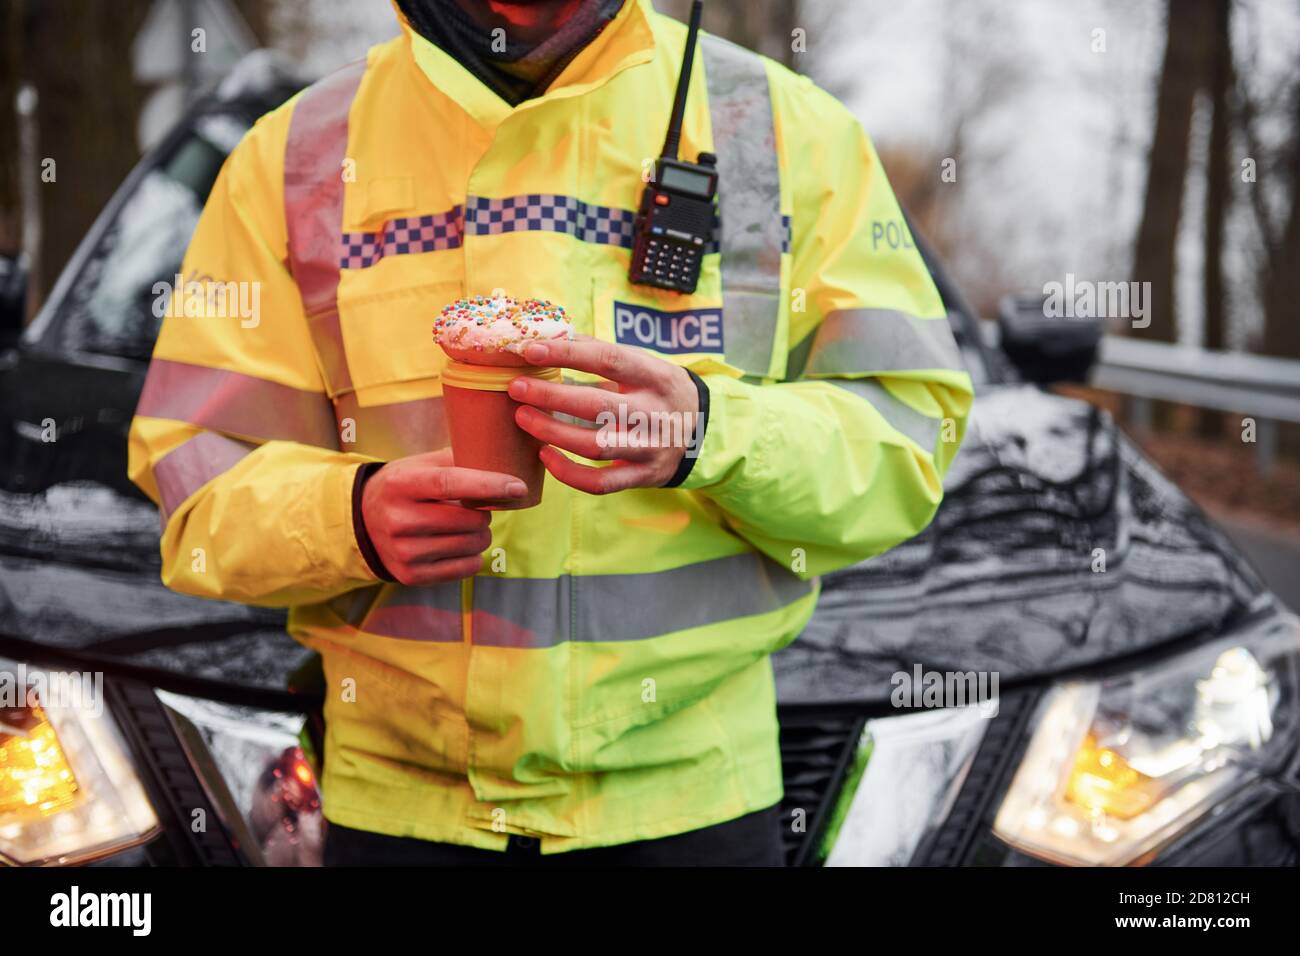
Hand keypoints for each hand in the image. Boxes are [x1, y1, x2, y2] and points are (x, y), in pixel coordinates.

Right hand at [360, 448, 525, 585]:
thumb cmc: (405, 487)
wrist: (364, 521)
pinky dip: (474, 556)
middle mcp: (398, 520)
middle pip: (467, 519)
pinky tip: (461, 544)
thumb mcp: (419, 465)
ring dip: (482, 534)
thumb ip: (456, 460)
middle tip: (480, 509)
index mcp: (400, 484)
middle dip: (486, 513)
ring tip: (469, 526)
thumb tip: (503, 460)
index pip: (449, 483)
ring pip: (471, 544)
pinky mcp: (410, 575)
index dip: (488, 485)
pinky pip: (466, 568)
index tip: (518, 487)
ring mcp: (403, 551)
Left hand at [507, 336, 699, 493]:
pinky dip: (568, 473)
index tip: (530, 350)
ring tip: (523, 418)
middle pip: (597, 405)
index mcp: (655, 376)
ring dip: (553, 433)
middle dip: (551, 396)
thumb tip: (547, 335)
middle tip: (516, 388)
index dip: (567, 354)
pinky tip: (545, 456)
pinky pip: (600, 483)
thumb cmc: (655, 391)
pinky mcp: (643, 476)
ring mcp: (651, 448)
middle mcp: (656, 413)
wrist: (702, 430)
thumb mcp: (642, 365)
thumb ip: (599, 352)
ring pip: (595, 446)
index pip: (608, 359)